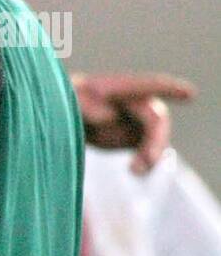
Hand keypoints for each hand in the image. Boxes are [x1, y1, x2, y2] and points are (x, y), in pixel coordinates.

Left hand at [72, 71, 194, 173]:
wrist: (65, 119)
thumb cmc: (67, 104)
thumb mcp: (69, 102)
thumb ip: (85, 105)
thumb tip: (109, 116)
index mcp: (118, 87)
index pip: (148, 85)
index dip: (169, 89)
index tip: (189, 94)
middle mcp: (135, 103)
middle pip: (154, 120)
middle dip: (155, 139)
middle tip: (149, 160)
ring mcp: (137, 122)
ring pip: (151, 140)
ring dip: (148, 155)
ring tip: (135, 170)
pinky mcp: (134, 139)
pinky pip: (145, 152)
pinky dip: (143, 162)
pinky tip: (136, 170)